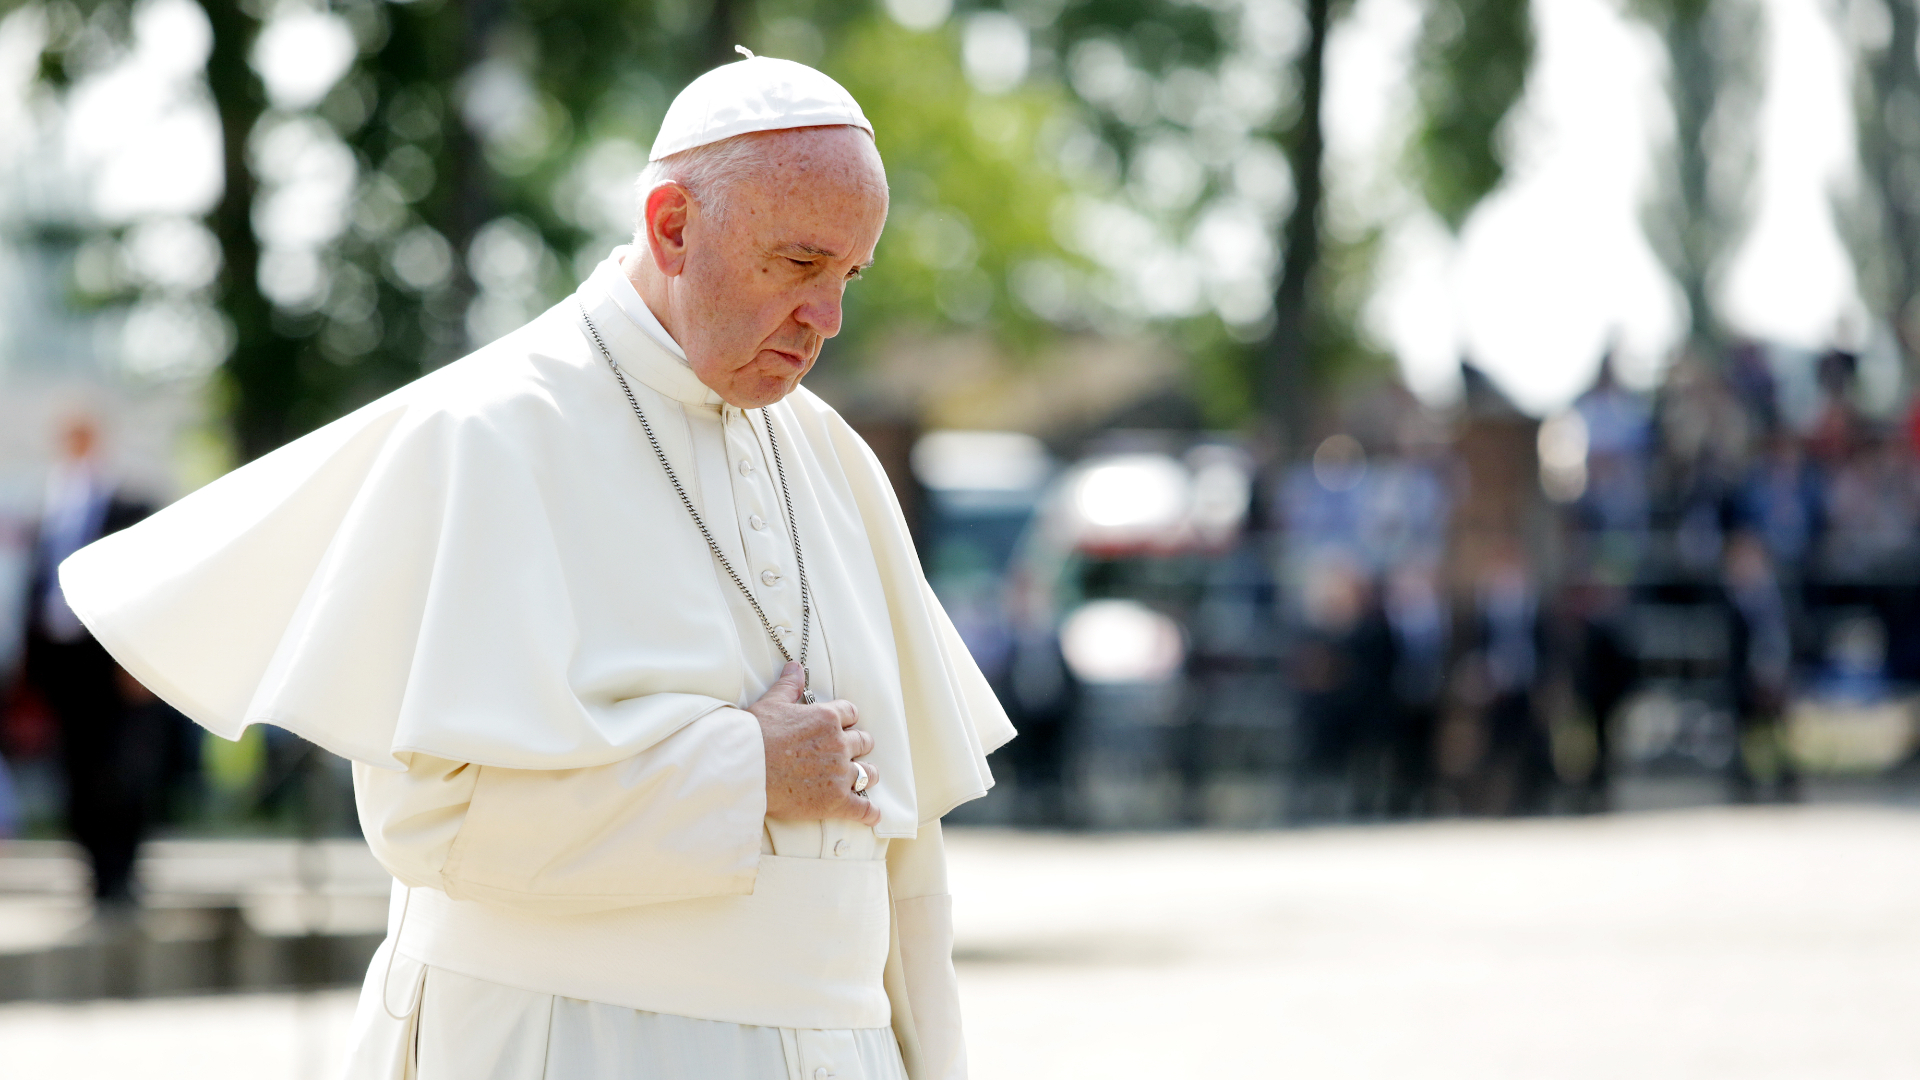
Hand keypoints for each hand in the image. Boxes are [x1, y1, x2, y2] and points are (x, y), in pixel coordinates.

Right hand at [749, 662, 879, 824]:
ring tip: (865, 778)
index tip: (842, 726)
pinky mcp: (835, 801)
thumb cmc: (755, 735)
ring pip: (869, 772)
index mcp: (827, 718)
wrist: (743, 770)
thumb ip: (789, 686)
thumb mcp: (772, 703)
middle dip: (858, 746)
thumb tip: (795, 668)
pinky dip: (869, 811)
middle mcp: (839, 744)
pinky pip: (863, 807)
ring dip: (868, 774)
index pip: (851, 713)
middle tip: (850, 752)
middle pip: (864, 742)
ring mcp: (839, 773)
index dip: (846, 720)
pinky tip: (873, 814)